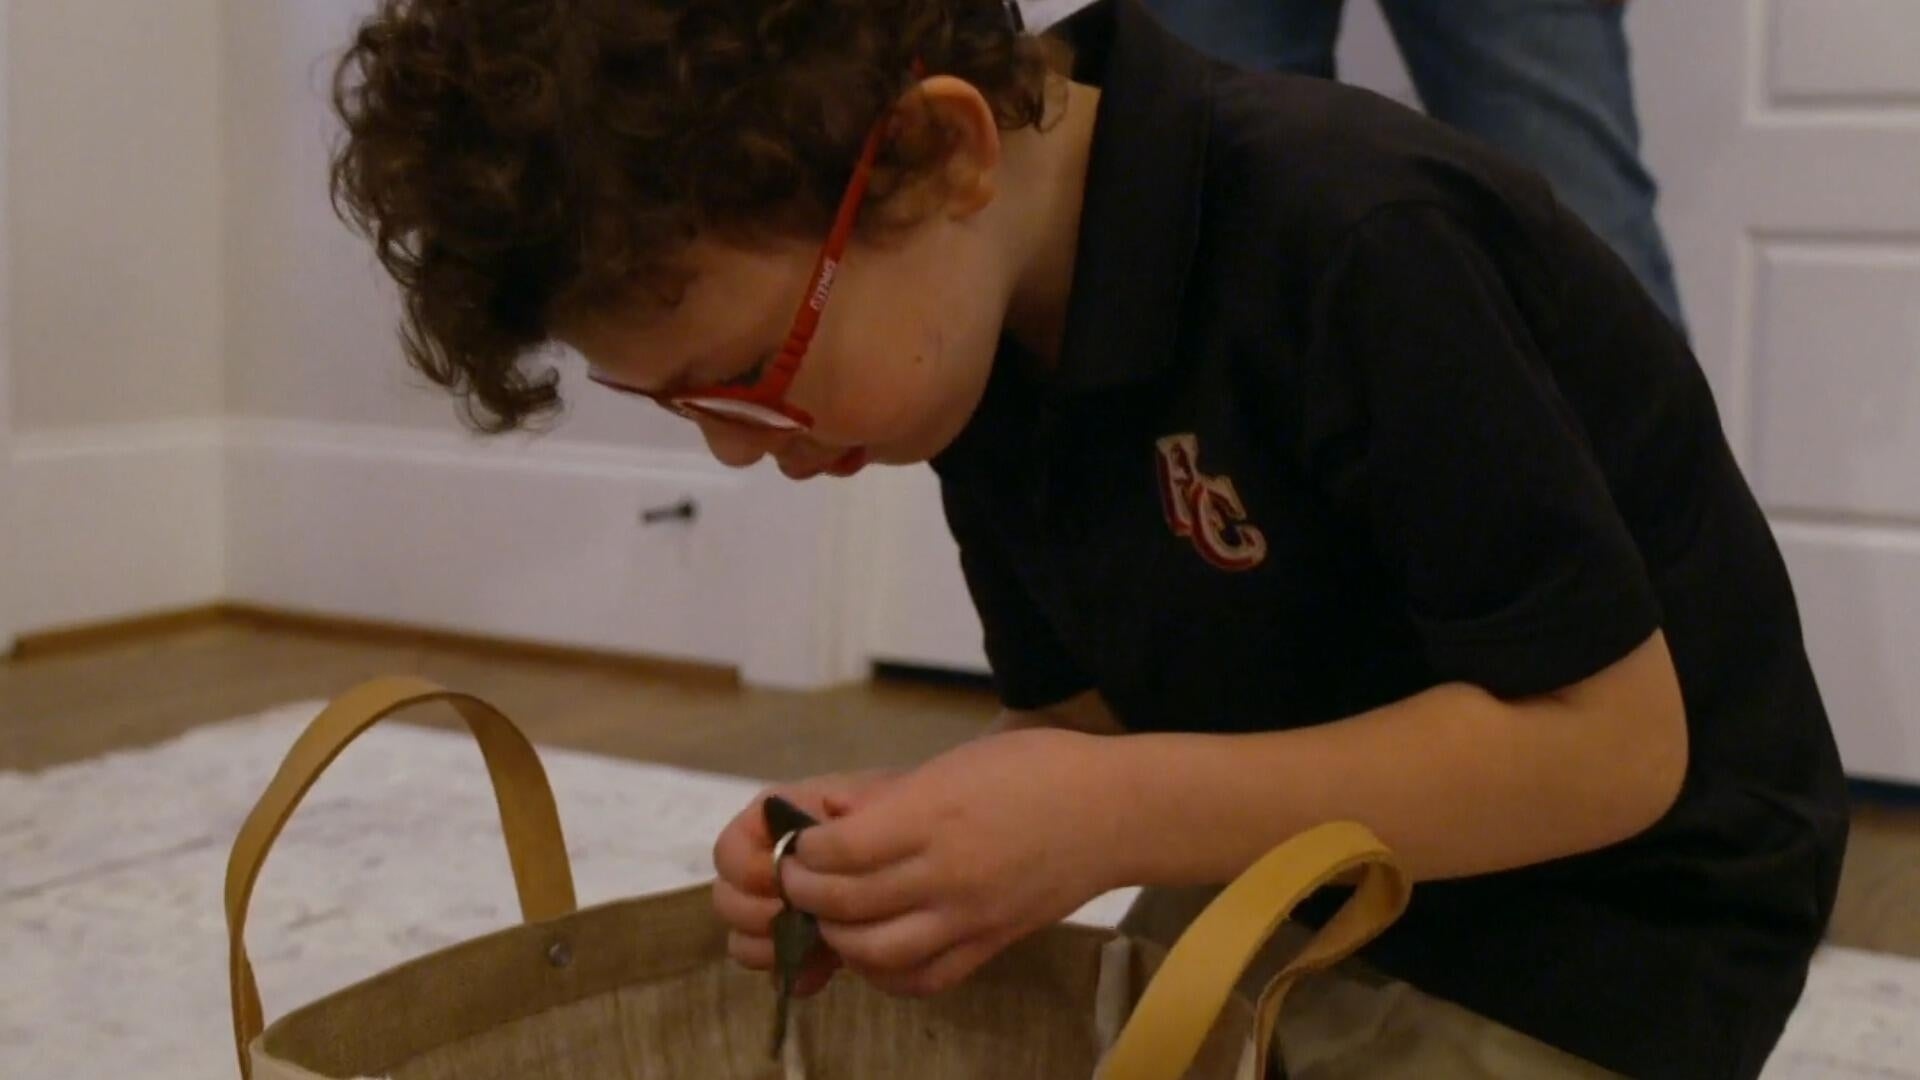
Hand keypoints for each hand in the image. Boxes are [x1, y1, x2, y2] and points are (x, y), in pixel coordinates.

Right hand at [711, 770, 897, 995]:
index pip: (728, 852)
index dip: (749, 868)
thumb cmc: (896, 812)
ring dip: (771, 945)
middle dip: (757, 912)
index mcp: (771, 824)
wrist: (921, 845)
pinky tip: (821, 970)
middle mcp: (765, 868)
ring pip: (743, 940)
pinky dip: (793, 972)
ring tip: (811, 942)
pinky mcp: (798, 943)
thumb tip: (812, 838)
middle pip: (727, 901)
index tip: (785, 877)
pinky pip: (777, 969)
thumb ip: (836, 820)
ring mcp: (779, 909)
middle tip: (799, 915)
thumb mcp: (873, 803)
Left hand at [778, 727, 1124, 996]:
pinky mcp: (991, 943)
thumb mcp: (958, 762)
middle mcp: (947, 871)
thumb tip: (831, 814)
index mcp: (935, 815)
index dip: (806, 853)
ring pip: (876, 951)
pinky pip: (924, 977)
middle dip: (805, 894)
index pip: (841, 851)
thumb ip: (892, 795)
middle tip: (797, 881)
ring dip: (838, 937)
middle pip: (847, 902)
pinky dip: (885, 974)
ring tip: (829, 915)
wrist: (1115, 812)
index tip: (800, 844)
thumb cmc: (1039, 768)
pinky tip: (874, 953)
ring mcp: (970, 915)